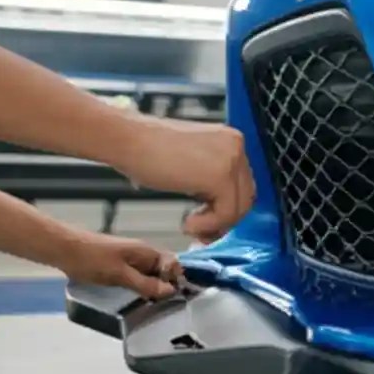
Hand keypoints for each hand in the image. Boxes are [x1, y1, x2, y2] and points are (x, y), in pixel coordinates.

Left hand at [61, 232, 183, 299]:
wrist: (63, 249)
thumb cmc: (91, 259)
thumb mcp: (120, 275)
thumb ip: (145, 284)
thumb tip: (170, 291)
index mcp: (146, 251)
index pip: (173, 264)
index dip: (176, 280)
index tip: (173, 298)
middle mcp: (141, 253)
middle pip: (162, 270)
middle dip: (164, 286)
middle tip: (161, 306)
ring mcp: (129, 258)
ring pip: (149, 275)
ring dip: (150, 288)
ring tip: (149, 305)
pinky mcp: (117, 265)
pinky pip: (136, 276)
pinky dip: (138, 287)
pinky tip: (133, 298)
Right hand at [118, 118, 255, 242]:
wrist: (127, 139)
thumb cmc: (147, 151)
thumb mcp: (191, 163)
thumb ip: (211, 180)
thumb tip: (223, 213)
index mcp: (230, 140)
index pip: (243, 184)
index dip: (227, 209)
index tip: (208, 224)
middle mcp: (236, 145)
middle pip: (245, 197)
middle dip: (224, 220)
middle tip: (201, 234)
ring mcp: (231, 159)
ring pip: (238, 209)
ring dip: (215, 225)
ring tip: (190, 226)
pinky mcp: (221, 176)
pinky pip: (226, 214)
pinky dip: (207, 226)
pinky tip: (187, 223)